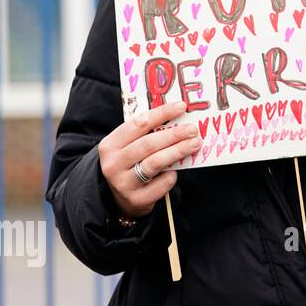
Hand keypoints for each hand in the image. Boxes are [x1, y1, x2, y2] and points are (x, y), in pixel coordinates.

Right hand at [99, 100, 201, 217]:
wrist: (117, 198)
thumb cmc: (129, 164)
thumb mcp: (128, 147)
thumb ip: (145, 133)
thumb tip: (177, 114)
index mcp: (110, 145)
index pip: (138, 124)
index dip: (161, 113)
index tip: (181, 106)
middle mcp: (113, 164)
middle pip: (148, 144)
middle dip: (174, 134)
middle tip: (192, 129)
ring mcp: (124, 183)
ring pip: (156, 163)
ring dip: (178, 151)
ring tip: (195, 143)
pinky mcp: (137, 199)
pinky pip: (162, 183)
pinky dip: (172, 174)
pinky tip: (177, 169)